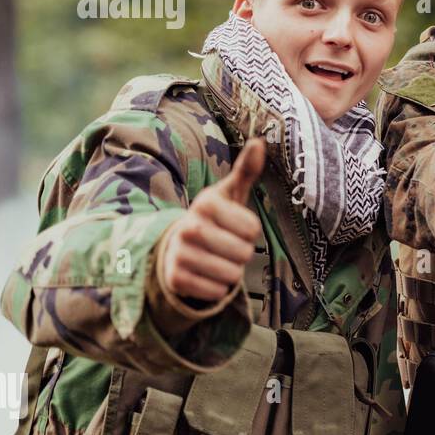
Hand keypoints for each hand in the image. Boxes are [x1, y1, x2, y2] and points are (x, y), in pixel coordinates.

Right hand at [160, 138, 265, 302]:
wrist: (177, 247)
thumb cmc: (214, 219)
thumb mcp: (230, 195)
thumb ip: (246, 170)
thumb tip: (258, 142)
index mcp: (206, 204)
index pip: (252, 229)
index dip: (249, 232)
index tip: (233, 227)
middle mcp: (189, 227)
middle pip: (244, 253)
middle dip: (241, 254)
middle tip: (225, 246)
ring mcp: (179, 254)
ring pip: (231, 275)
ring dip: (231, 272)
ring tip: (216, 260)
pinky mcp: (175, 280)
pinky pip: (216, 292)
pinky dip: (217, 289)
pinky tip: (205, 275)